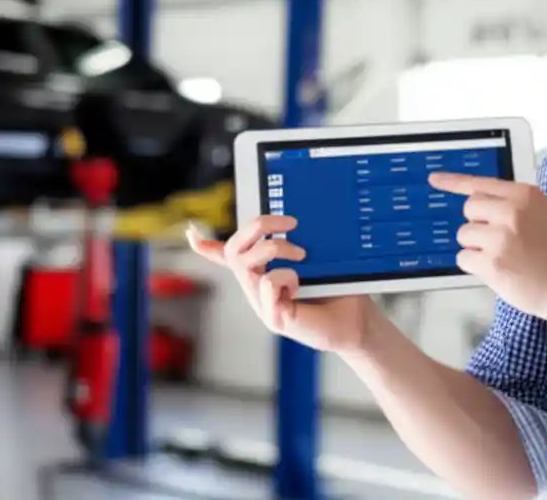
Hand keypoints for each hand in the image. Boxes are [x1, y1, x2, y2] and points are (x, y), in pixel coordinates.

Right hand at [186, 216, 379, 355]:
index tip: (191, 231)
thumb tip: (288, 224)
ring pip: (247, 266)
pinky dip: (285, 278)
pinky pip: (267, 286)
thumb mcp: (317, 262)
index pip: (228, 259)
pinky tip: (300, 288)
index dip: (207, 247)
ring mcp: (263, 305)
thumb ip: (296, 247)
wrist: (355, 322)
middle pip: (235, 251)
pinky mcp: (276, 318)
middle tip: (291, 224)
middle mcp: (257, 289)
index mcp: (262, 274)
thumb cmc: (337, 291)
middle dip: (258, 227)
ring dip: (276, 249)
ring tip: (304, 255)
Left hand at [429, 172, 546, 323]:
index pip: (481, 183)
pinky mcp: (492, 263)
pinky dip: (475, 267)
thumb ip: (514, 207)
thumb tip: (478, 206)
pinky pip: (463, 258)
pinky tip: (499, 271)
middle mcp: (512, 211)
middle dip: (477, 225)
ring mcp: (501, 237)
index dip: (454, 182)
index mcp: (525, 195)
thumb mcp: (542, 216)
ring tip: (504, 258)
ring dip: (476, 247)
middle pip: (469, 209)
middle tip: (498, 241)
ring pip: (464, 235)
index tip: (434, 179)